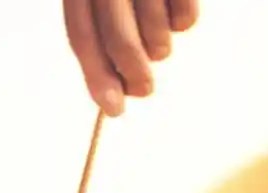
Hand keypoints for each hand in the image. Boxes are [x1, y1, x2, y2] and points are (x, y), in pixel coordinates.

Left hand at [63, 0, 199, 116]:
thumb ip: (101, 27)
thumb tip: (111, 89)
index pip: (81, 33)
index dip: (95, 76)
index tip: (113, 109)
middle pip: (119, 39)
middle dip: (133, 74)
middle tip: (144, 90)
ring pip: (156, 32)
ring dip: (160, 47)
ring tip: (159, 39)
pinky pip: (186, 17)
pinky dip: (183, 22)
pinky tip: (175, 7)